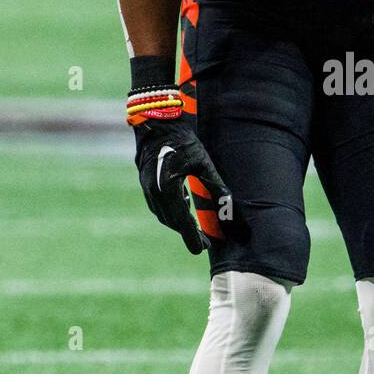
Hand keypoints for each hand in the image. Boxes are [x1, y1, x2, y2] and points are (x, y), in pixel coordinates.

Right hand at [127, 81, 240, 254]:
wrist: (157, 123)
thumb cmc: (183, 141)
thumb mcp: (202, 162)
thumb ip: (215, 185)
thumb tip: (228, 206)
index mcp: (168, 187)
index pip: (182, 220)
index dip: (192, 237)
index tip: (201, 250)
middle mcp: (154, 191)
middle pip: (172, 221)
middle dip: (187, 233)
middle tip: (203, 243)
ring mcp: (147, 188)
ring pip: (163, 214)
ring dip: (178, 223)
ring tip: (194, 229)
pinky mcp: (145, 183)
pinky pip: (157, 205)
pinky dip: (170, 211)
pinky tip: (182, 207)